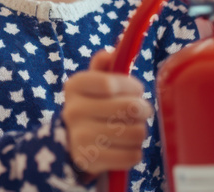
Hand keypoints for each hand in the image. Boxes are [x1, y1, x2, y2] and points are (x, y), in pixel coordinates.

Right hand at [61, 49, 152, 178]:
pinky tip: (126, 147)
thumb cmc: (92, 105)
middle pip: (129, 108)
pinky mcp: (90, 161)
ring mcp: (80, 138)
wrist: (70, 142)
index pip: (110, 83)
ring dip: (140, 131)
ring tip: (132, 129)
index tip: (136, 90)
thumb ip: (104, 65)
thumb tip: (111, 53)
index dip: (132, 86)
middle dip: (143, 109)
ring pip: (135, 133)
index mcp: (75, 86)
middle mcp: (73, 111)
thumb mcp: (93, 82)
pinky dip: (135, 152)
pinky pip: (131, 156)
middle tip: (141, 112)